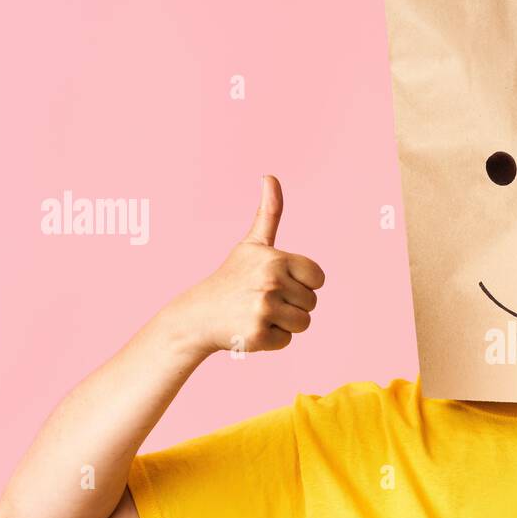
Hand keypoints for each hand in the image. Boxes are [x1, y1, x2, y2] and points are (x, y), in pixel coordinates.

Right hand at [165, 175, 325, 356]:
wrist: (198, 314)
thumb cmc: (231, 278)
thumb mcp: (252, 244)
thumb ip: (269, 213)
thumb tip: (270, 176)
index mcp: (276, 259)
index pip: (318, 278)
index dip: (302, 283)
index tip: (278, 281)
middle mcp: (271, 282)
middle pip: (311, 303)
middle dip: (291, 305)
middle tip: (262, 300)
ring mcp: (264, 309)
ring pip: (303, 323)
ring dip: (284, 323)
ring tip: (257, 313)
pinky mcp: (258, 335)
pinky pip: (286, 341)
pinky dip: (271, 340)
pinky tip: (250, 329)